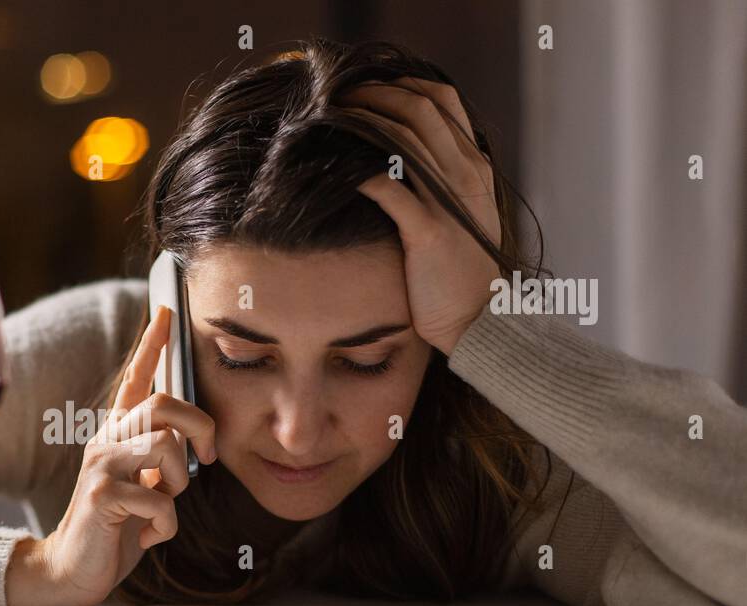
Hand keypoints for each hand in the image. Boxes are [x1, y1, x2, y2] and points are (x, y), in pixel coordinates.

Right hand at [5, 305, 216, 605]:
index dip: (152, 342)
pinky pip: (159, 500)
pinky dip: (165, 526)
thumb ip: (162, 458)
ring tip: (164, 506)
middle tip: (208, 459)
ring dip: (179, 485)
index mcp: (118, 433)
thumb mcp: (145, 483)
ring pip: (165, 447)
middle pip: (163, 403)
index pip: (135, 378)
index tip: (168, 307)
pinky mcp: (102, 495)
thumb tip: (196, 441)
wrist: (76, 567)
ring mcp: (101, 464)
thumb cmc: (117, 525)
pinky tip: (146, 537)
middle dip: (200, 429)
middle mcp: (106, 440)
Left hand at [342, 78, 502, 355]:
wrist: (479, 318)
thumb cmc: (461, 271)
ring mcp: (449, 201)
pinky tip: (336, 172)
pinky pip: (389, 188)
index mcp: (474, 166)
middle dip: (373, 95)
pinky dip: (359, 173)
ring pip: (402, 139)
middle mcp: (465, 174)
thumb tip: (403, 156)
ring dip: (361, 123)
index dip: (402, 84)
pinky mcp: (428, 232)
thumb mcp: (463, 214)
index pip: (443, 99)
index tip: (368, 87)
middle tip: (338, 96)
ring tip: (330, 120)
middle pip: (418, 109)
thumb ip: (443, 181)